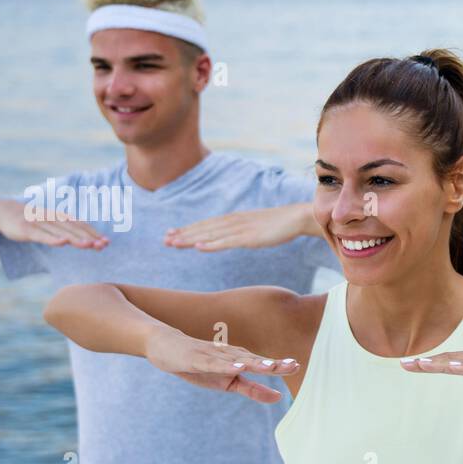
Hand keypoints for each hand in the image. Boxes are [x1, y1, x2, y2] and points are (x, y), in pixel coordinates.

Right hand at [0, 199, 107, 248]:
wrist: (3, 211)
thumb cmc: (31, 220)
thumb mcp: (50, 224)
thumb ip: (66, 231)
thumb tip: (88, 240)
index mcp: (59, 217)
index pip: (79, 225)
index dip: (93, 233)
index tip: (106, 242)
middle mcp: (51, 218)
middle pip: (74, 229)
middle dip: (89, 237)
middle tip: (104, 244)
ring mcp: (39, 223)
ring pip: (60, 232)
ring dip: (76, 238)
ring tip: (89, 245)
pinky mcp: (26, 229)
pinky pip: (41, 235)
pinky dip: (52, 239)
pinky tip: (62, 243)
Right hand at [143, 326, 299, 402]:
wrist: (165, 346)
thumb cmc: (199, 364)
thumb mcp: (227, 382)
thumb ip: (253, 389)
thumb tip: (279, 397)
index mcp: (238, 360)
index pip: (262, 364)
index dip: (280, 366)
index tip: (297, 366)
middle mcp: (229, 355)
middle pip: (254, 360)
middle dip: (273, 364)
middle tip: (294, 365)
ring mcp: (213, 356)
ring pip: (236, 360)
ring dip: (254, 363)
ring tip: (271, 367)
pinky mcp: (196, 359)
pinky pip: (213, 363)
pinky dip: (226, 365)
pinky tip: (237, 367)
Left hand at [164, 204, 312, 250]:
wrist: (298, 217)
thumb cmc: (280, 224)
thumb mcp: (257, 228)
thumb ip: (244, 232)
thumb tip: (235, 237)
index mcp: (235, 219)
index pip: (207, 225)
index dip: (188, 230)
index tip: (171, 235)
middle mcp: (233, 222)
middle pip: (204, 229)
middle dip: (183, 234)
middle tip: (164, 240)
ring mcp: (240, 229)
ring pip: (210, 235)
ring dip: (191, 239)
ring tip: (173, 243)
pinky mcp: (250, 237)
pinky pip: (227, 242)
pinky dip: (212, 244)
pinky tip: (199, 247)